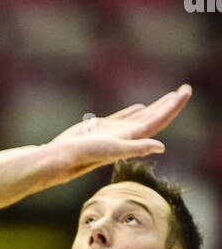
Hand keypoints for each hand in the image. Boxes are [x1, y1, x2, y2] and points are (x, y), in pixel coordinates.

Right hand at [46, 85, 191, 179]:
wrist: (61, 159)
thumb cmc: (84, 155)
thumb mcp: (112, 149)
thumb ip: (137, 147)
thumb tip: (161, 147)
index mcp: (133, 137)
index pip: (159, 119)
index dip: (173, 107)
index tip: (185, 92)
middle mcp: (128, 135)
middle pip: (156, 117)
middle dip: (171, 104)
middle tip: (186, 89)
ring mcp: (116, 132)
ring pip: (142, 116)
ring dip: (156, 106)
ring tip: (171, 96)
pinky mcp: (102, 128)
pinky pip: (124, 117)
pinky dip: (135, 111)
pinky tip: (141, 107)